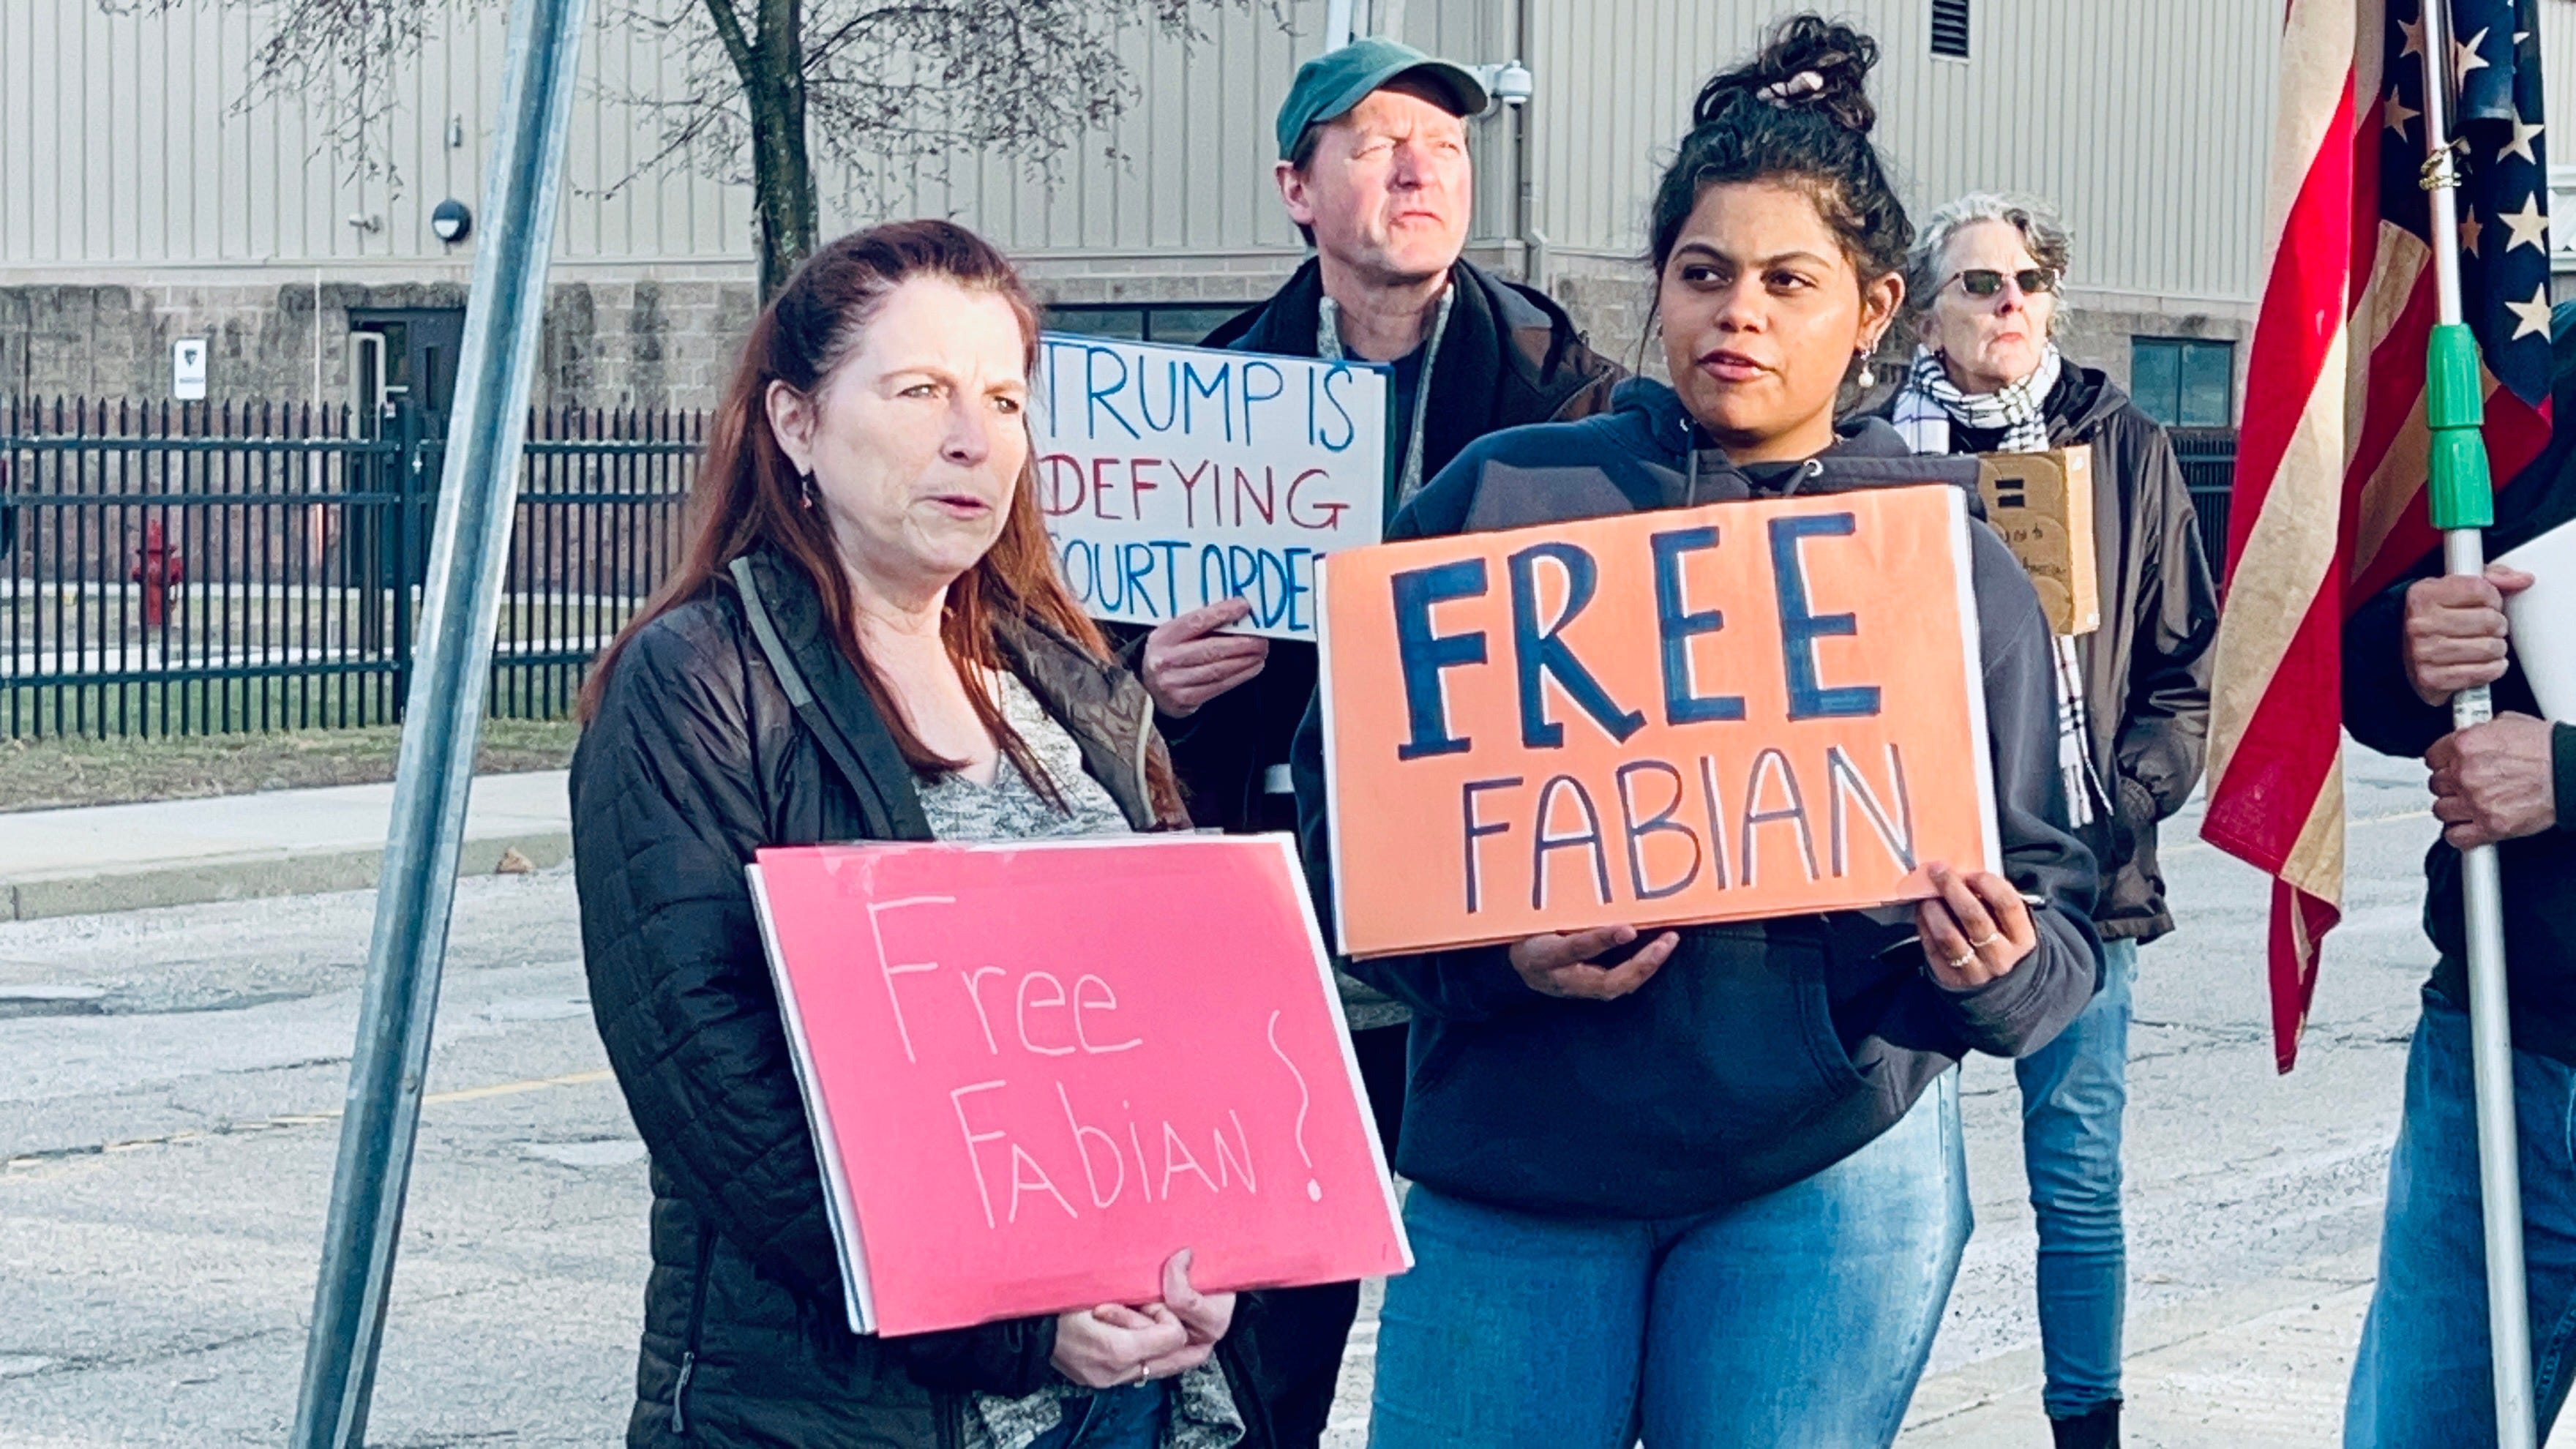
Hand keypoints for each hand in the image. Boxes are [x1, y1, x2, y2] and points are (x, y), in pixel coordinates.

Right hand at [1048, 1250, 1233, 1387]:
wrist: (1025, 1333)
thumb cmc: (1057, 1304)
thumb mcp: (1095, 1290)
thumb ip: (1134, 1295)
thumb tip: (1170, 1293)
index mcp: (1115, 1349)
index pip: (1174, 1336)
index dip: (1169, 1313)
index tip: (1151, 1299)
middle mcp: (1116, 1372)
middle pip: (1179, 1358)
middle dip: (1181, 1331)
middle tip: (1164, 1311)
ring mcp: (1110, 1380)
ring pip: (1166, 1366)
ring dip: (1166, 1343)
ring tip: (1143, 1320)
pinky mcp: (1104, 1381)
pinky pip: (1144, 1369)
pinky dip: (1150, 1351)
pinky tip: (1135, 1331)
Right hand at [1142, 599, 1269, 717]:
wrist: (1150, 688)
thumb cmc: (1169, 653)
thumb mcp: (1173, 635)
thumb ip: (1197, 625)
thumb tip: (1236, 613)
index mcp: (1162, 637)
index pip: (1196, 621)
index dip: (1222, 613)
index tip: (1244, 607)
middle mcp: (1165, 660)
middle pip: (1211, 649)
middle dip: (1242, 643)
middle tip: (1262, 638)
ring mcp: (1174, 682)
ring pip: (1218, 669)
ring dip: (1245, 660)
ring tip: (1261, 652)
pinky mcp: (1185, 699)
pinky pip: (1219, 686)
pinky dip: (1240, 676)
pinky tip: (1253, 667)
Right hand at [1506, 924, 1678, 1000]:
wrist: (1516, 965)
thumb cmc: (1525, 932)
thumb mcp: (1534, 917)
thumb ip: (1561, 908)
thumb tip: (1591, 884)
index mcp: (1543, 958)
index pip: (1575, 949)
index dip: (1601, 940)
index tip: (1629, 930)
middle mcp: (1561, 980)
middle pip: (1606, 982)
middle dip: (1641, 964)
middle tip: (1667, 940)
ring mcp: (1575, 990)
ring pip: (1617, 987)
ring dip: (1646, 967)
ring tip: (1668, 942)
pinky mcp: (1587, 991)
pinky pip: (1617, 984)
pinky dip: (1640, 969)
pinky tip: (1656, 951)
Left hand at [1915, 863, 2037, 988]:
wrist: (1998, 986)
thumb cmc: (2002, 942)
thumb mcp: (2010, 925)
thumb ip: (1993, 903)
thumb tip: (1962, 876)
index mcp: (2022, 939)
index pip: (2008, 905)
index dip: (1988, 883)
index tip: (1971, 873)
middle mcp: (2001, 957)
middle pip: (1974, 917)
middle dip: (1953, 889)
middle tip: (1938, 871)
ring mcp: (1976, 971)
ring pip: (1949, 936)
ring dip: (1934, 909)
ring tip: (1927, 894)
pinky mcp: (1952, 978)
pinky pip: (1933, 948)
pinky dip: (1924, 926)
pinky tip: (1922, 912)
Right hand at [2403, 565, 2529, 705]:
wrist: (2406, 657)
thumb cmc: (2438, 621)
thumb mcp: (2456, 590)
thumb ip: (2491, 578)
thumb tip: (2524, 579)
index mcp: (2423, 595)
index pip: (2479, 589)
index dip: (2494, 598)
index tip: (2489, 604)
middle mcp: (2418, 623)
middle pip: (2489, 620)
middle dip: (2499, 625)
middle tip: (2492, 629)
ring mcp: (2422, 652)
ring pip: (2489, 647)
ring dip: (2497, 648)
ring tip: (2489, 646)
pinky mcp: (2431, 678)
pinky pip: (2482, 672)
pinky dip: (2493, 669)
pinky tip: (2487, 663)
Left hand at [2427, 714, 2558, 847]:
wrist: (2570, 772)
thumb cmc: (2548, 748)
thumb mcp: (2508, 723)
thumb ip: (2480, 732)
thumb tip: (2470, 734)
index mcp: (2465, 745)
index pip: (2432, 757)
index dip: (2442, 762)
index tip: (2448, 766)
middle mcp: (2466, 773)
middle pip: (2436, 784)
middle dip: (2449, 784)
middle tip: (2464, 784)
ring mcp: (2476, 801)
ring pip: (2441, 809)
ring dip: (2452, 807)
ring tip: (2467, 804)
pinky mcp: (2490, 825)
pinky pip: (2456, 837)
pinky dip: (2458, 834)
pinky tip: (2466, 827)